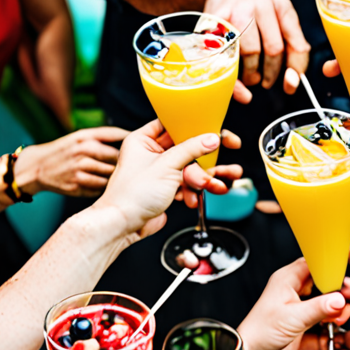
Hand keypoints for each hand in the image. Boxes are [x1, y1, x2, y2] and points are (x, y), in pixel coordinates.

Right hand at [18, 127, 125, 197]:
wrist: (37, 167)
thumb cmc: (64, 151)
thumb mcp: (80, 137)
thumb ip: (104, 136)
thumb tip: (131, 136)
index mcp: (86, 137)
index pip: (118, 137)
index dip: (133, 142)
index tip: (144, 146)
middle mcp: (83, 152)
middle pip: (117, 159)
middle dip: (125, 163)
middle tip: (131, 168)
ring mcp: (80, 170)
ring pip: (111, 176)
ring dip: (116, 178)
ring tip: (118, 179)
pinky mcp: (77, 186)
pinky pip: (100, 189)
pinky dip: (105, 188)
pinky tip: (104, 187)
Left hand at [93, 123, 233, 239]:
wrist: (124, 225)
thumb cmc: (132, 194)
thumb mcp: (166, 165)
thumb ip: (192, 150)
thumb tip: (212, 138)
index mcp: (144, 140)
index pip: (173, 124)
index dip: (195, 126)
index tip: (216, 130)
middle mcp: (151, 153)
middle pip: (187, 148)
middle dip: (205, 160)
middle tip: (225, 159)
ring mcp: (160, 172)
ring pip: (190, 169)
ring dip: (202, 179)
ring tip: (215, 185)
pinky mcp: (166, 188)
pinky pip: (187, 184)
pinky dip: (193, 192)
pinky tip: (193, 199)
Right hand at [204, 0, 310, 90]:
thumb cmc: (254, 9)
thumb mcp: (279, 19)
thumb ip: (291, 45)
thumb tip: (292, 81)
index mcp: (281, 7)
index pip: (297, 43)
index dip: (295, 69)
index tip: (289, 82)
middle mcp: (261, 5)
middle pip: (273, 50)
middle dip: (270, 73)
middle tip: (265, 81)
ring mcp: (237, 10)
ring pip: (249, 52)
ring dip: (250, 74)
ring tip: (249, 76)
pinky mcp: (216, 18)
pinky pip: (225, 53)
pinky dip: (229, 72)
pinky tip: (231, 75)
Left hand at [238, 250, 349, 349]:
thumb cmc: (257, 332)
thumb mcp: (291, 317)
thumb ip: (319, 308)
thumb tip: (341, 300)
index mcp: (291, 280)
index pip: (319, 263)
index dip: (339, 261)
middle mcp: (299, 295)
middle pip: (333, 290)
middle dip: (349, 301)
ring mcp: (303, 315)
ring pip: (333, 315)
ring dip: (347, 327)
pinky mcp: (305, 333)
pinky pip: (328, 336)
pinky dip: (337, 344)